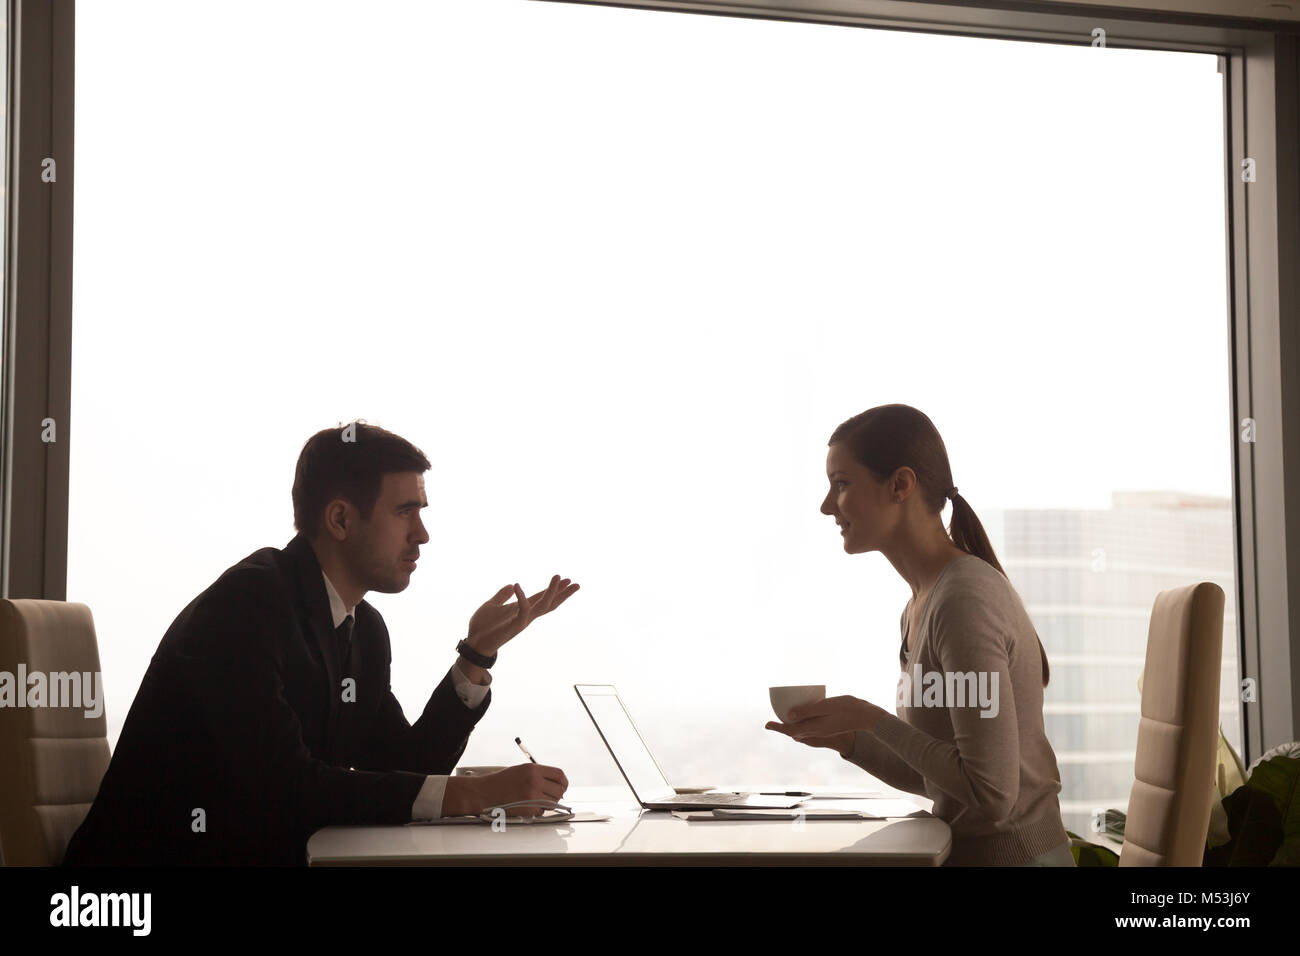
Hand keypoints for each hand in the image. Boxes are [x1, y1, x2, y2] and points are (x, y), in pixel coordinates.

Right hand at [452, 763, 569, 817]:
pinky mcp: (528, 809)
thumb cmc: (500, 782)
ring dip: (548, 803)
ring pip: (553, 802)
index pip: (559, 775)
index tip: (562, 786)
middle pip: (559, 790)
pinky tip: (528, 806)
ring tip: (536, 801)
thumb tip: (556, 783)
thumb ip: (539, 774)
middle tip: (551, 797)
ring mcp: (532, 796)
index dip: (563, 782)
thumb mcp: (521, 770)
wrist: (484, 793)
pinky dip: (538, 811)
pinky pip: (542, 811)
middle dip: (557, 795)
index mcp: (533, 769)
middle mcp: (534, 781)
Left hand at [466, 575, 579, 654]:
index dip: (553, 589)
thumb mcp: (491, 605)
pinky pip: (523, 610)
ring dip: (551, 591)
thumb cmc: (482, 627)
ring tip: (558, 577)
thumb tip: (510, 585)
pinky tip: (516, 585)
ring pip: (543, 605)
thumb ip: (501, 596)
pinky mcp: (514, 625)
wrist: (473, 642)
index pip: (542, 597)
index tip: (566, 579)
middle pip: (549, 603)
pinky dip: (521, 597)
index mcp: (521, 609)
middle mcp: (526, 615)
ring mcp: (522, 621)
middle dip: (563, 594)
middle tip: (577, 584)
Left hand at [764, 695, 886, 750]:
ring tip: (785, 718)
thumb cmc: (847, 708)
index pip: (791, 730)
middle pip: (795, 731)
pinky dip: (803, 723)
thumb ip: (807, 711)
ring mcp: (824, 731)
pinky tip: (805, 714)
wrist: (867, 716)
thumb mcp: (825, 707)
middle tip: (772, 722)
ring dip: (793, 725)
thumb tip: (788, 716)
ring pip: (803, 730)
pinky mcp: (829, 727)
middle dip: (783, 727)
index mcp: (814, 728)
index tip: (766, 724)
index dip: (777, 727)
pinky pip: (811, 727)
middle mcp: (818, 731)